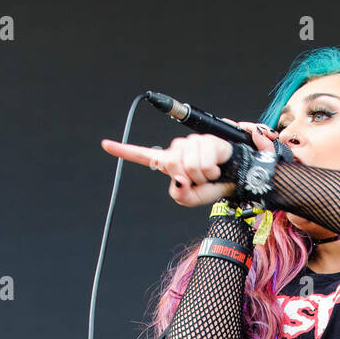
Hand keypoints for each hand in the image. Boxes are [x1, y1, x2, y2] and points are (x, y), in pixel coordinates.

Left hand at [100, 120, 278, 206]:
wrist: (233, 179)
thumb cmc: (211, 188)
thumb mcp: (191, 199)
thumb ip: (180, 195)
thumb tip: (179, 179)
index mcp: (168, 162)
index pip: (142, 155)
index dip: (124, 151)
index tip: (105, 144)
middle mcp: (177, 148)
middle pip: (172, 165)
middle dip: (189, 179)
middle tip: (200, 181)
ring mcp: (191, 142)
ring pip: (189, 164)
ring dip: (203, 176)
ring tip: (210, 174)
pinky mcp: (207, 139)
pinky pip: (203, 161)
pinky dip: (212, 171)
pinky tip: (216, 167)